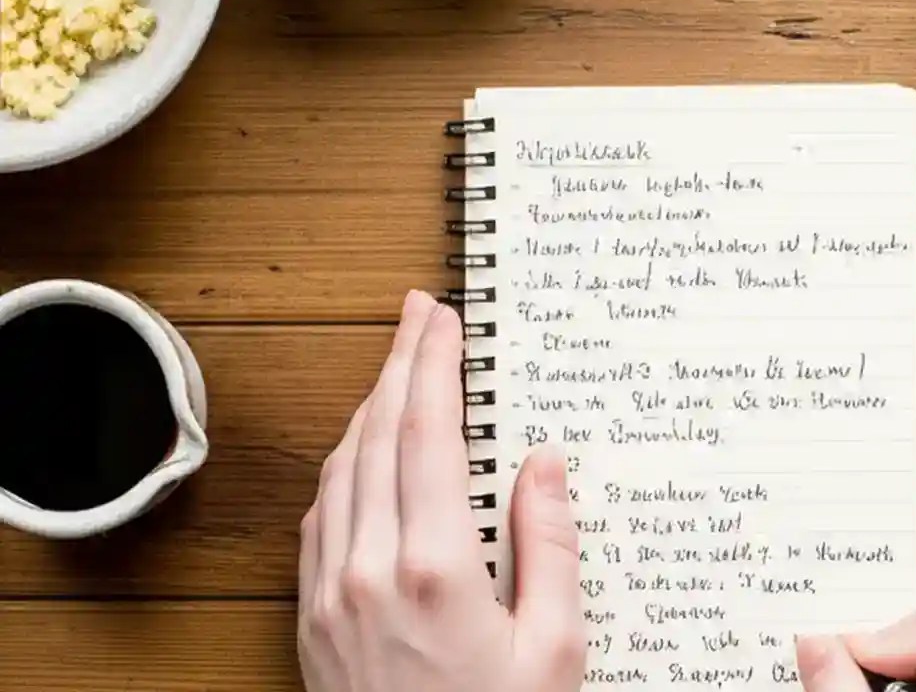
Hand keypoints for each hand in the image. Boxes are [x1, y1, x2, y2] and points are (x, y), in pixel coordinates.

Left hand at [297, 291, 586, 691]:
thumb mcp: (555, 648)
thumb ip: (549, 545)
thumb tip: (542, 464)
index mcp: (434, 568)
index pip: (424, 433)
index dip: (431, 364)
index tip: (440, 317)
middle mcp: (367, 569)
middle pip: (374, 435)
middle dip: (397, 364)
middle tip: (419, 317)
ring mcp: (328, 594)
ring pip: (338, 469)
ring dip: (367, 409)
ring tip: (399, 371)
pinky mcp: (311, 618)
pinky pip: (319, 518)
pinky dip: (342, 467)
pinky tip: (363, 455)